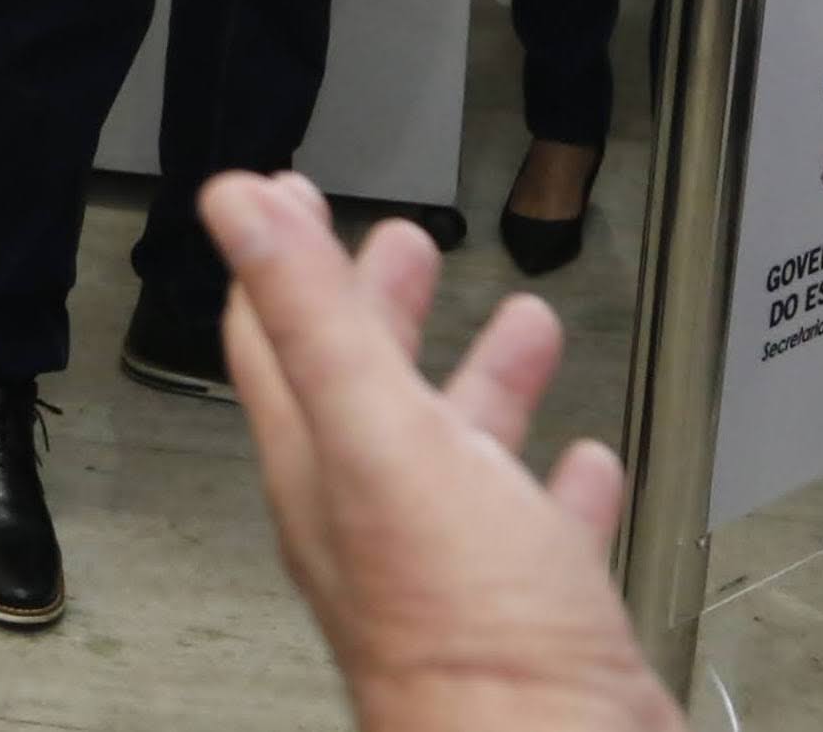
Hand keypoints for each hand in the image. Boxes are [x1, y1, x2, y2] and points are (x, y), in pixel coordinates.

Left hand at [202, 171, 678, 731]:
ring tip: (524, 321)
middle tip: (405, 239)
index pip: (277, 341)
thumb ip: (310, 316)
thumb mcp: (380, 436)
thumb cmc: (462, 629)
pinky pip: (542, 532)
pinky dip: (561, 485)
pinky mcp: (534, 614)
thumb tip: (234, 207)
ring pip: (461, 451)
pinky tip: (588, 461)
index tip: (285, 193)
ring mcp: (456, 567)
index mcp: (326, 465)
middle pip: (368, 386)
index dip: (280, 258)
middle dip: (383, 303)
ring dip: (484, 379)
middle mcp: (380, 515)